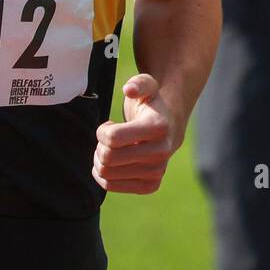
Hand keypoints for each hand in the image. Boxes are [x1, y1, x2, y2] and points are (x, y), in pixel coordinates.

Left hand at [93, 74, 176, 194]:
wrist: (170, 126)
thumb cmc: (151, 104)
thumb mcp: (147, 86)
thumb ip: (138, 84)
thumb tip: (129, 90)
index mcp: (159, 127)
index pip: (112, 139)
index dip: (102, 131)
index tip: (108, 124)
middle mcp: (161, 152)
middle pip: (108, 158)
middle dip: (100, 146)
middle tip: (108, 138)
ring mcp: (157, 171)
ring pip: (106, 174)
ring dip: (101, 160)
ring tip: (111, 149)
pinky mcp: (150, 185)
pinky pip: (112, 186)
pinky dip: (105, 175)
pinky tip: (113, 163)